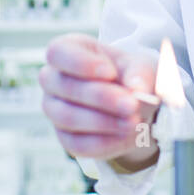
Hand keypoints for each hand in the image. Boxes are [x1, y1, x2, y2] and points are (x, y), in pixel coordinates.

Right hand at [39, 33, 159, 164]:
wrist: (135, 104)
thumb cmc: (130, 75)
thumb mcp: (140, 67)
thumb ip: (139, 74)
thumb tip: (137, 89)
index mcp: (68, 50)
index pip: (57, 52)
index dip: (80, 63)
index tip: (110, 73)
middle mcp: (53, 79)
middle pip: (64, 87)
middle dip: (101, 97)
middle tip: (132, 104)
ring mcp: (54, 109)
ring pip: (67, 117)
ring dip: (103, 121)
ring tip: (134, 122)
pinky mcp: (65, 137)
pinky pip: (77, 143)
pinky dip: (105, 142)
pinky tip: (126, 136)